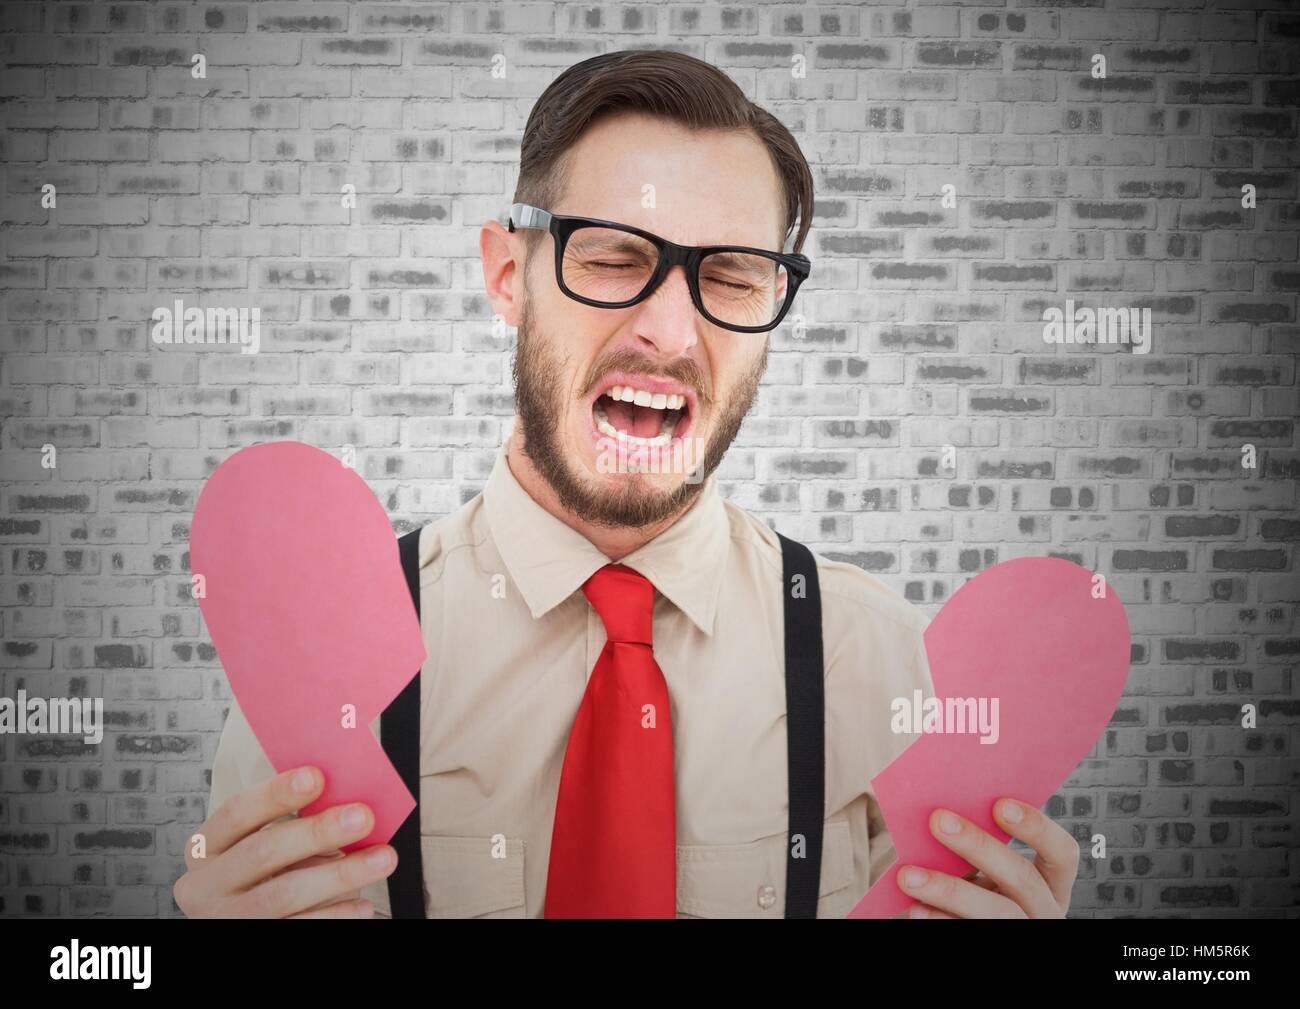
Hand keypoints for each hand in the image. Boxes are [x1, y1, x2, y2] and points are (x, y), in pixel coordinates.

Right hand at [173, 766, 396, 917]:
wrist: (231, 922)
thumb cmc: (255, 874)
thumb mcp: (255, 843)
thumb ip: (290, 822)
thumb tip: (346, 800)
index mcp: (206, 847)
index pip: (237, 812)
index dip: (276, 793)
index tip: (318, 777)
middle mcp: (209, 885)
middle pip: (263, 852)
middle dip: (317, 832)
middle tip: (363, 816)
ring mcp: (229, 919)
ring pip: (285, 894)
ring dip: (340, 874)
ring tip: (383, 858)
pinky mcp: (255, 939)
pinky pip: (299, 926)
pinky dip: (335, 915)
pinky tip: (362, 904)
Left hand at [896, 798, 1079, 918]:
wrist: (966, 919)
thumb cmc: (977, 889)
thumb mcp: (990, 871)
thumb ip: (980, 848)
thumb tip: (943, 813)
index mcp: (1051, 883)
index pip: (1063, 853)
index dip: (1037, 827)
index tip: (1000, 804)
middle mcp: (1045, 910)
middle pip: (1023, 878)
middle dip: (979, 846)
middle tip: (937, 821)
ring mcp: (1023, 930)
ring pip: (997, 913)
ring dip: (949, 890)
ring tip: (909, 876)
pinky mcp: (996, 943)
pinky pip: (971, 932)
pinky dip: (940, 919)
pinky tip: (915, 907)